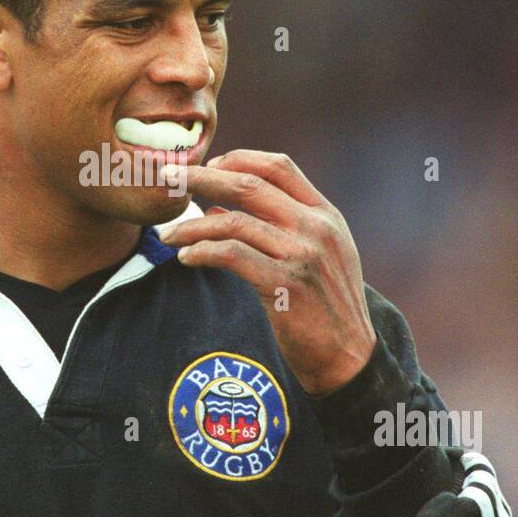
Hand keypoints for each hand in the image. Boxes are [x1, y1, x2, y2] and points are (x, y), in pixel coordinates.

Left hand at [158, 151, 376, 396]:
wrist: (349, 356)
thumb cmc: (326, 306)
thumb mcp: (318, 255)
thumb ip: (279, 226)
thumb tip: (217, 208)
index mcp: (325, 214)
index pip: (279, 167)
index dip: (238, 160)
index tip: (209, 166)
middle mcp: (316, 228)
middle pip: (249, 186)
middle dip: (202, 178)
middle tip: (170, 179)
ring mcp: (302, 255)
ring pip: (233, 222)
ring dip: (192, 225)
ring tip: (167, 235)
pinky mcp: (285, 285)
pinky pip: (231, 256)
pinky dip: (202, 252)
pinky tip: (186, 258)